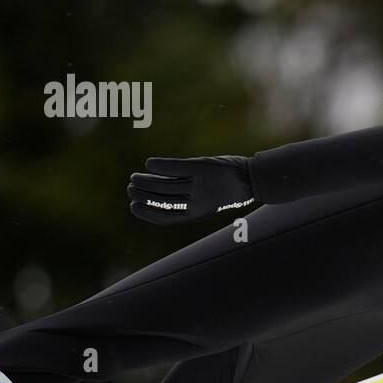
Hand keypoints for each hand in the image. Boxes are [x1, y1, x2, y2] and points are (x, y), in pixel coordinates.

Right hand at [128, 156, 255, 224]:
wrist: (252, 179)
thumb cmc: (227, 191)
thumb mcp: (208, 204)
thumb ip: (188, 203)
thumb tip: (159, 196)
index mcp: (197, 214)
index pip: (166, 218)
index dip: (147, 214)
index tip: (133, 206)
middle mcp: (197, 201)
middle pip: (162, 200)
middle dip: (142, 195)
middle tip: (131, 187)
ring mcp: (200, 184)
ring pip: (165, 184)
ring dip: (146, 181)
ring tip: (135, 177)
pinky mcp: (202, 167)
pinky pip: (175, 167)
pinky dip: (159, 165)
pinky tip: (149, 163)